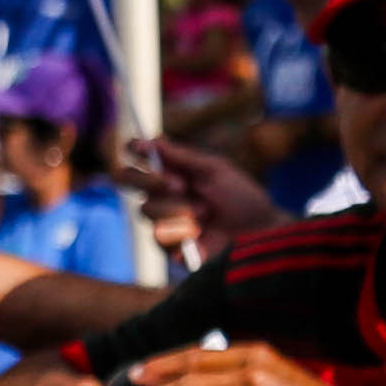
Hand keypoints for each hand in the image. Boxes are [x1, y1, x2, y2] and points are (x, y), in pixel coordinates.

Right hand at [124, 132, 281, 242]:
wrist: (258, 232)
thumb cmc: (242, 197)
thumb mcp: (215, 169)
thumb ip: (183, 156)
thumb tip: (154, 140)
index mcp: (170, 170)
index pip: (139, 156)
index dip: (133, 148)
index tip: (139, 147)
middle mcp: (161, 192)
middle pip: (126, 179)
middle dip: (148, 180)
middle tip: (178, 184)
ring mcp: (162, 218)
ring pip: (146, 209)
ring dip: (177, 208)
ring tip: (205, 212)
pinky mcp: (167, 245)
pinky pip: (158, 235)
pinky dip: (181, 230)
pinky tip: (200, 232)